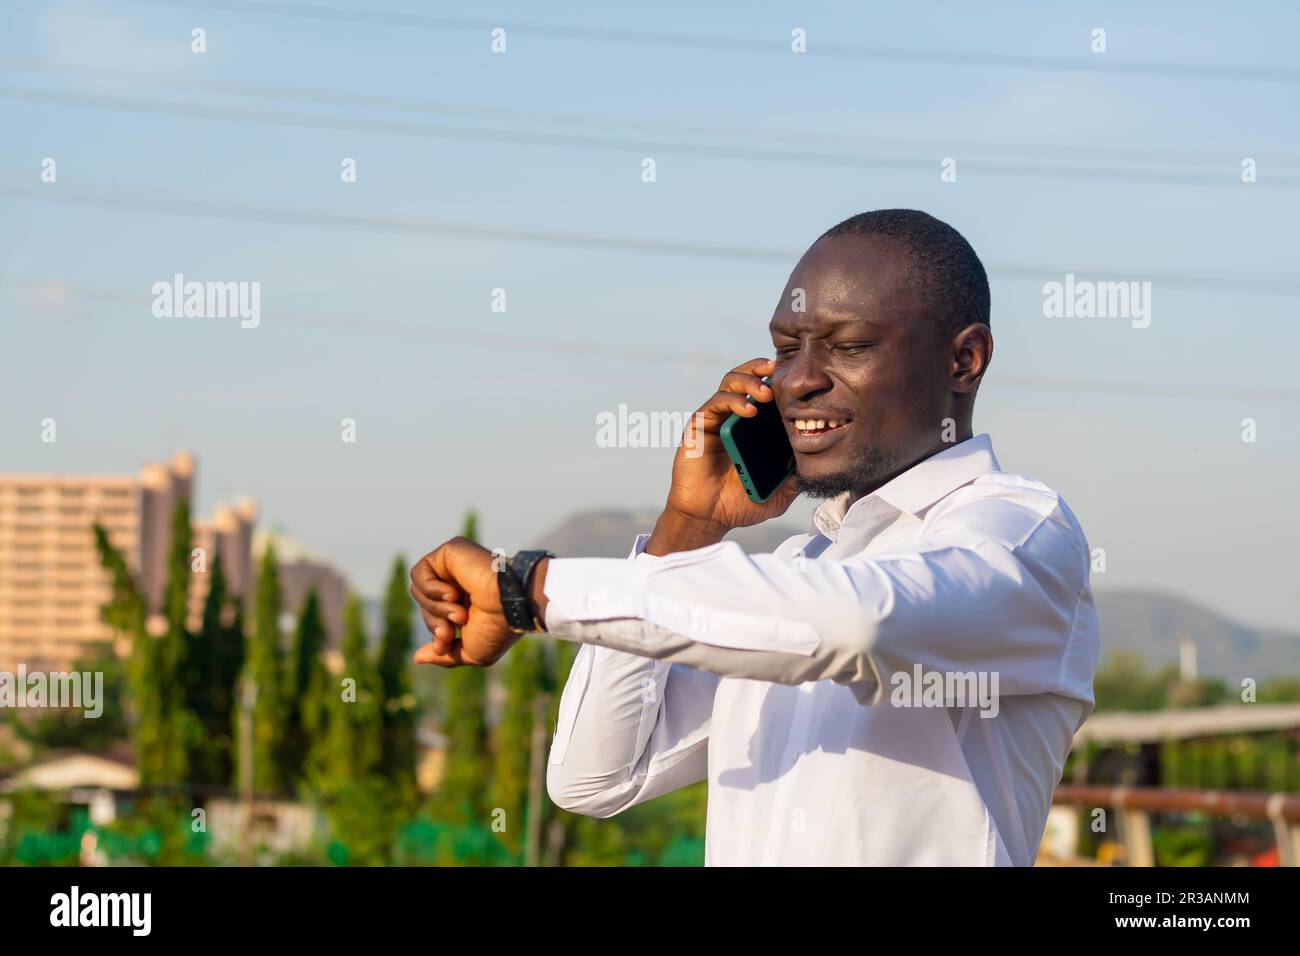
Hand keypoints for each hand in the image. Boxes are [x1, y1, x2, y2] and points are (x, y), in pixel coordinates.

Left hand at [409, 537, 531, 666]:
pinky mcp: (450, 551)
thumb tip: (417, 657)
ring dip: (436, 608)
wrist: (510, 605)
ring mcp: (455, 565)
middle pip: (424, 604)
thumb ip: (445, 655)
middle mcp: (459, 582)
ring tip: (460, 613)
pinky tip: (453, 595)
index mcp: (466, 602)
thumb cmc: (497, 628)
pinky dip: (430, 589)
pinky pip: (419, 573)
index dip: (436, 632)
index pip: (435, 617)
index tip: (445, 644)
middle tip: (450, 631)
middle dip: (434, 622)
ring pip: (419, 590)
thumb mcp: (471, 651)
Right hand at [650, 358, 799, 553]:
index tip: (797, 379)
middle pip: (746, 378)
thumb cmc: (739, 503)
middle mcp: (734, 418)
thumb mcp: (779, 492)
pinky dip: (733, 402)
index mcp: (753, 428)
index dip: (777, 380)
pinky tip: (749, 410)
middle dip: (761, 369)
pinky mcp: (699, 426)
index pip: (765, 392)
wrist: (708, 517)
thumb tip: (819, 464)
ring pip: (729, 383)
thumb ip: (796, 477)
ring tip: (765, 394)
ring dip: (748, 381)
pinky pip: (715, 404)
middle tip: (778, 373)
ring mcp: (716, 420)